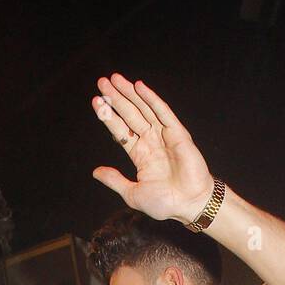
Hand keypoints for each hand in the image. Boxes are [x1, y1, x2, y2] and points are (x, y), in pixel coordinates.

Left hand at [91, 73, 214, 224]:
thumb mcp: (133, 193)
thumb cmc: (165, 203)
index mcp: (140, 155)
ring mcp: (164, 135)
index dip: (108, 116)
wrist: (189, 204)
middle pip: (130, 115)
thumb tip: (95, 172)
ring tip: (114, 79)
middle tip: (102, 82)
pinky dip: (150, 99)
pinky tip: (138, 86)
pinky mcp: (177, 133)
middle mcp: (151, 142)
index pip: (121, 130)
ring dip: (129, 93)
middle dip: (116, 98)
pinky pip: (162, 112)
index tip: (95, 102)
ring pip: (144, 109)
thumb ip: (115, 180)